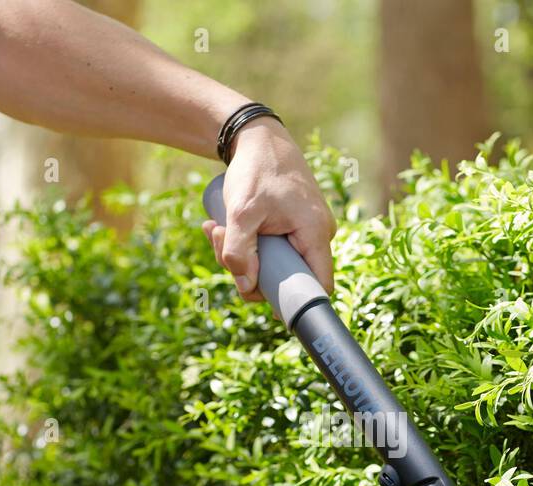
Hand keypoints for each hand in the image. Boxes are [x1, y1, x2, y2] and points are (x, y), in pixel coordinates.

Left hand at [201, 119, 336, 300]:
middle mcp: (317, 235)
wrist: (257, 137)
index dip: (293, 301)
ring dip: (239, 254)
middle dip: (248, 269)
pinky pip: (270, 249)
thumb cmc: (255, 169)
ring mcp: (305, 232)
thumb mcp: (240, 211)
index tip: (261, 297)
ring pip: (273, 263)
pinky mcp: (291, 228)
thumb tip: (246, 287)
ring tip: (215, 227)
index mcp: (315, 233)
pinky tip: (218, 227)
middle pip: (286, 277)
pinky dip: (244, 243)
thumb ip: (239, 252)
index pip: (317, 286)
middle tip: (219, 242)